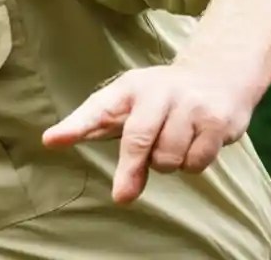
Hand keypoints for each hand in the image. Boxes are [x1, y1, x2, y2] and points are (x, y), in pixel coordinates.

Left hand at [41, 64, 252, 203]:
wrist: (219, 74)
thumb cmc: (161, 98)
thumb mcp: (129, 104)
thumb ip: (103, 131)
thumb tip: (82, 162)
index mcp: (128, 88)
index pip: (97, 110)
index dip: (74, 127)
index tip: (52, 140)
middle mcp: (157, 92)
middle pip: (137, 138)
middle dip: (130, 170)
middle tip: (122, 196)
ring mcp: (188, 104)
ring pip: (167, 158)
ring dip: (167, 164)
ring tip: (173, 144)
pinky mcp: (216, 121)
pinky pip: (196, 162)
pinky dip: (192, 164)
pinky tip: (195, 145)